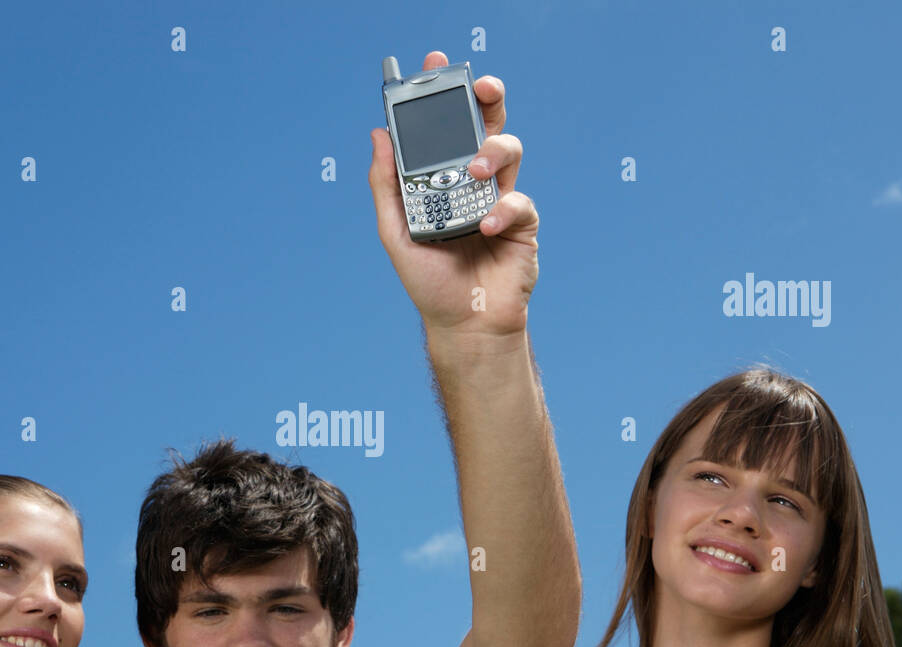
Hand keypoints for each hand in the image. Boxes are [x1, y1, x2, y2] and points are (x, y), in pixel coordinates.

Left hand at [368, 51, 538, 339]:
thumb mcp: (395, 233)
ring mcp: (500, 199)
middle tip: (480, 85)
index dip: (441, 95)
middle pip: (484, 125)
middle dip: (485, 97)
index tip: (434, 66)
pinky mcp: (523, 223)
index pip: (443, 128)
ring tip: (476, 170)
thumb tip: (378, 135)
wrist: (465, 326)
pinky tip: (485, 229)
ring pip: (507, 150)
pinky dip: (502, 211)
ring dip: (493, 151)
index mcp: (441, 179)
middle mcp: (472, 182)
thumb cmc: (429, 282)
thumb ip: (387, 185)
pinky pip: (519, 201)